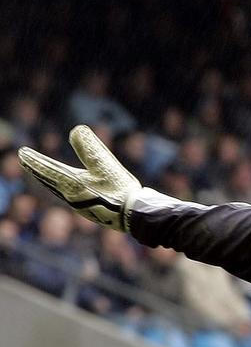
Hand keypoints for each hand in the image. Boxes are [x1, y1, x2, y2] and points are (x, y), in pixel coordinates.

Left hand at [18, 125, 141, 231]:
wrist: (132, 216)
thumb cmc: (120, 190)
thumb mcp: (106, 165)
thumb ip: (89, 147)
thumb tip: (75, 129)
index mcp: (72, 184)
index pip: (47, 168)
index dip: (34, 160)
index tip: (22, 152)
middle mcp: (70, 196)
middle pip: (48, 180)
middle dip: (37, 169)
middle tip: (25, 161)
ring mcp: (78, 206)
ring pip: (57, 189)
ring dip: (47, 179)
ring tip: (42, 174)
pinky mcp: (88, 211)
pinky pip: (68, 197)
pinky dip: (61, 188)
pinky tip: (67, 190)